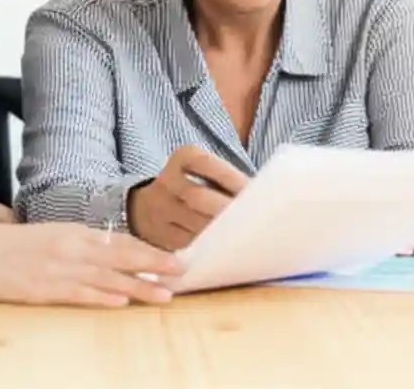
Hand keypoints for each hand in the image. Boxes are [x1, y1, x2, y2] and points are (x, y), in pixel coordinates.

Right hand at [0, 222, 182, 306]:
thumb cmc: (11, 246)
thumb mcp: (51, 237)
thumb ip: (79, 245)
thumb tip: (108, 253)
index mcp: (75, 232)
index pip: (122, 241)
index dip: (150, 250)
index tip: (175, 257)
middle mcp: (73, 247)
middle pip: (124, 256)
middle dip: (156, 265)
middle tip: (183, 271)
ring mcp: (59, 268)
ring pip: (108, 278)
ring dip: (140, 287)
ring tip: (165, 294)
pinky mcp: (43, 288)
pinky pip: (79, 293)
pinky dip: (102, 297)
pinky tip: (121, 302)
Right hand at [128, 145, 249, 250]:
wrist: (148, 206)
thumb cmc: (195, 187)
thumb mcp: (206, 173)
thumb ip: (229, 180)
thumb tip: (264, 194)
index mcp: (183, 158)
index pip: (204, 163)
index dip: (230, 177)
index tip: (253, 192)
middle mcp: (166, 181)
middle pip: (198, 197)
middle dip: (227, 211)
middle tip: (254, 223)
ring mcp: (158, 209)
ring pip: (190, 224)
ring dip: (220, 235)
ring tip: (245, 240)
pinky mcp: (156, 236)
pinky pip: (182, 246)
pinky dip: (205, 252)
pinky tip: (224, 255)